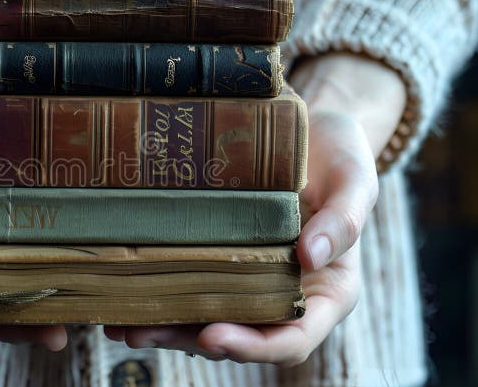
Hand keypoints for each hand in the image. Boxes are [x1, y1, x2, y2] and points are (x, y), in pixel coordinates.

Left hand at [106, 52, 403, 365]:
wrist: (314, 132)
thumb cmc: (342, 155)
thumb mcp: (356, 178)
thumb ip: (344, 219)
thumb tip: (310, 257)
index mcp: (326, 291)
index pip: (291, 338)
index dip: (252, 346)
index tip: (213, 336)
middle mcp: (285, 294)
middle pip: (239, 334)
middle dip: (189, 339)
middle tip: (143, 332)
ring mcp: (250, 278)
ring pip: (208, 317)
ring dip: (165, 325)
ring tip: (121, 323)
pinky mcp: (222, 257)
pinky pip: (193, 283)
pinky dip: (160, 291)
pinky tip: (122, 288)